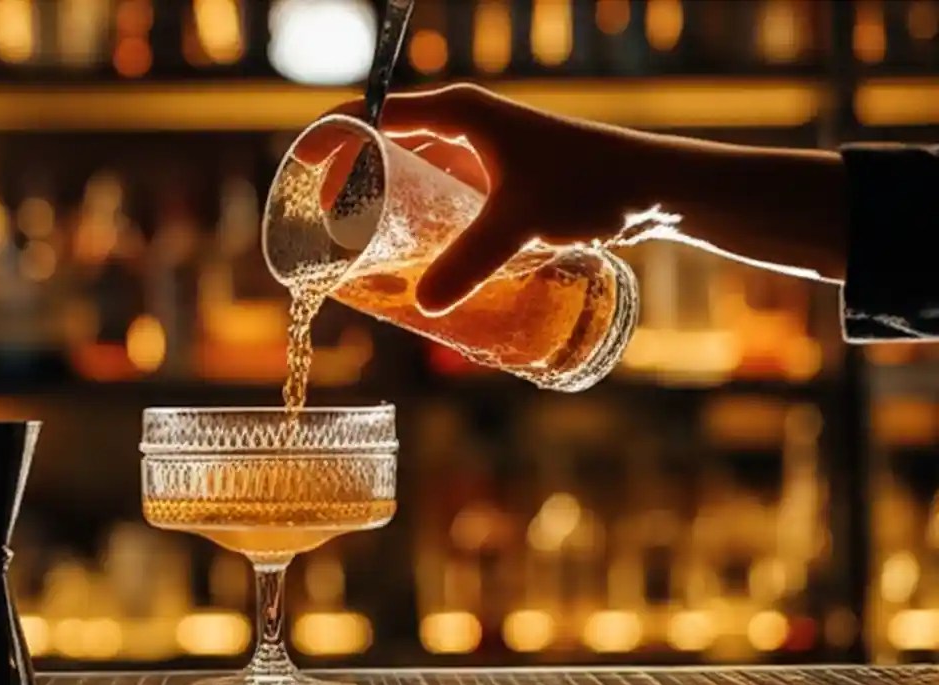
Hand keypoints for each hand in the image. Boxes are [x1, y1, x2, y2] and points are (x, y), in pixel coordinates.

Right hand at [300, 83, 661, 312]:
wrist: (653, 187)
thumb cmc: (589, 186)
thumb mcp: (520, 224)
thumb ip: (468, 263)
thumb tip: (421, 308)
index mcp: (458, 111)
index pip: (373, 114)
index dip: (330, 140)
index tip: (297, 173)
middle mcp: (465, 123)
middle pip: (385, 142)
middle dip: (349, 177)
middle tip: (321, 222)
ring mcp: (483, 149)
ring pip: (413, 167)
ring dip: (383, 196)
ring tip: (354, 238)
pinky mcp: (499, 175)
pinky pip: (441, 187)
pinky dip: (418, 210)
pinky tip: (410, 246)